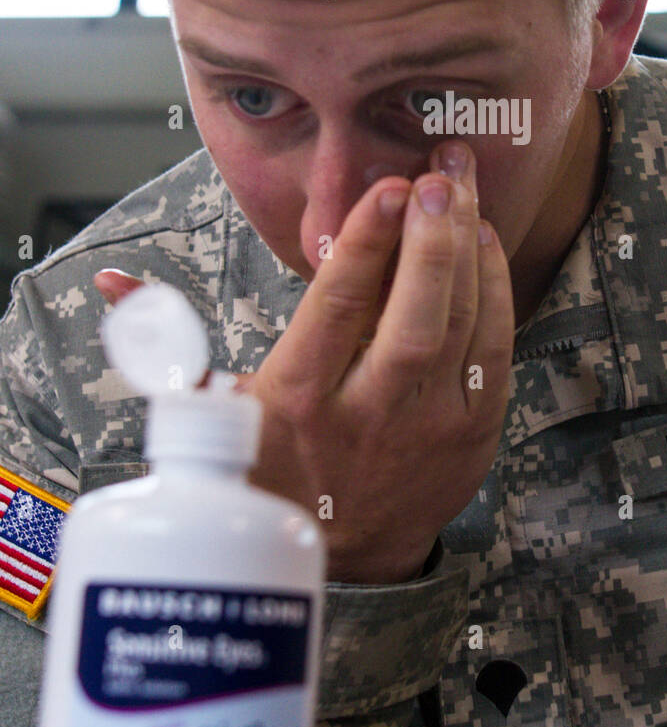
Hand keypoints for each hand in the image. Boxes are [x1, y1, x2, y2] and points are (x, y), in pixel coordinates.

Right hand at [94, 141, 514, 584]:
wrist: (342, 555)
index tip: (386, 187)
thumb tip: (111, 280)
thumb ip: (167, 340)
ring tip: (462, 183)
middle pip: (413, 318)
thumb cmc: (271, 462)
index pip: (337, 310)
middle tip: (439, 171)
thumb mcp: (210, 411)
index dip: (366, 244)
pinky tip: (486, 242)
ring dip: (468, 250)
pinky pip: (495, 352)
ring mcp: (428, 428)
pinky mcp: (474, 435)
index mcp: (297, 400)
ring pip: (461, 328)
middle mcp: (368, 414)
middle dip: (431, 239)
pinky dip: (496, 292)